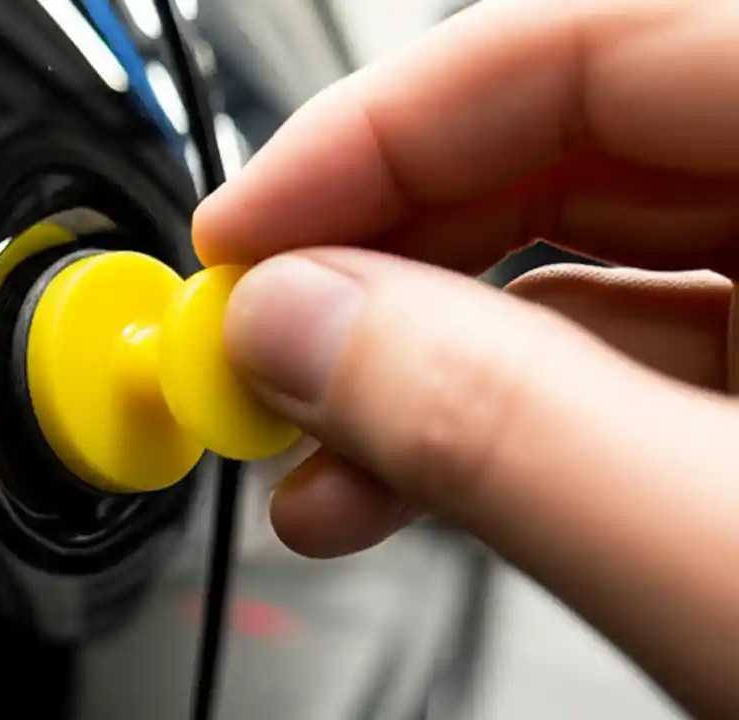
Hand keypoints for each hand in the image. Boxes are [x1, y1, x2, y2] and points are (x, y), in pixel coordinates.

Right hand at [195, 0, 738, 715]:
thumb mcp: (726, 560)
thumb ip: (495, 424)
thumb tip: (290, 329)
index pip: (583, 38)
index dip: (378, 128)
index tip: (237, 238)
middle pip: (566, 144)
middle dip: (376, 255)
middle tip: (252, 345)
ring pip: (578, 263)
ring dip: (414, 359)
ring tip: (305, 457)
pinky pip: (617, 356)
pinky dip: (492, 418)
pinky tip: (401, 484)